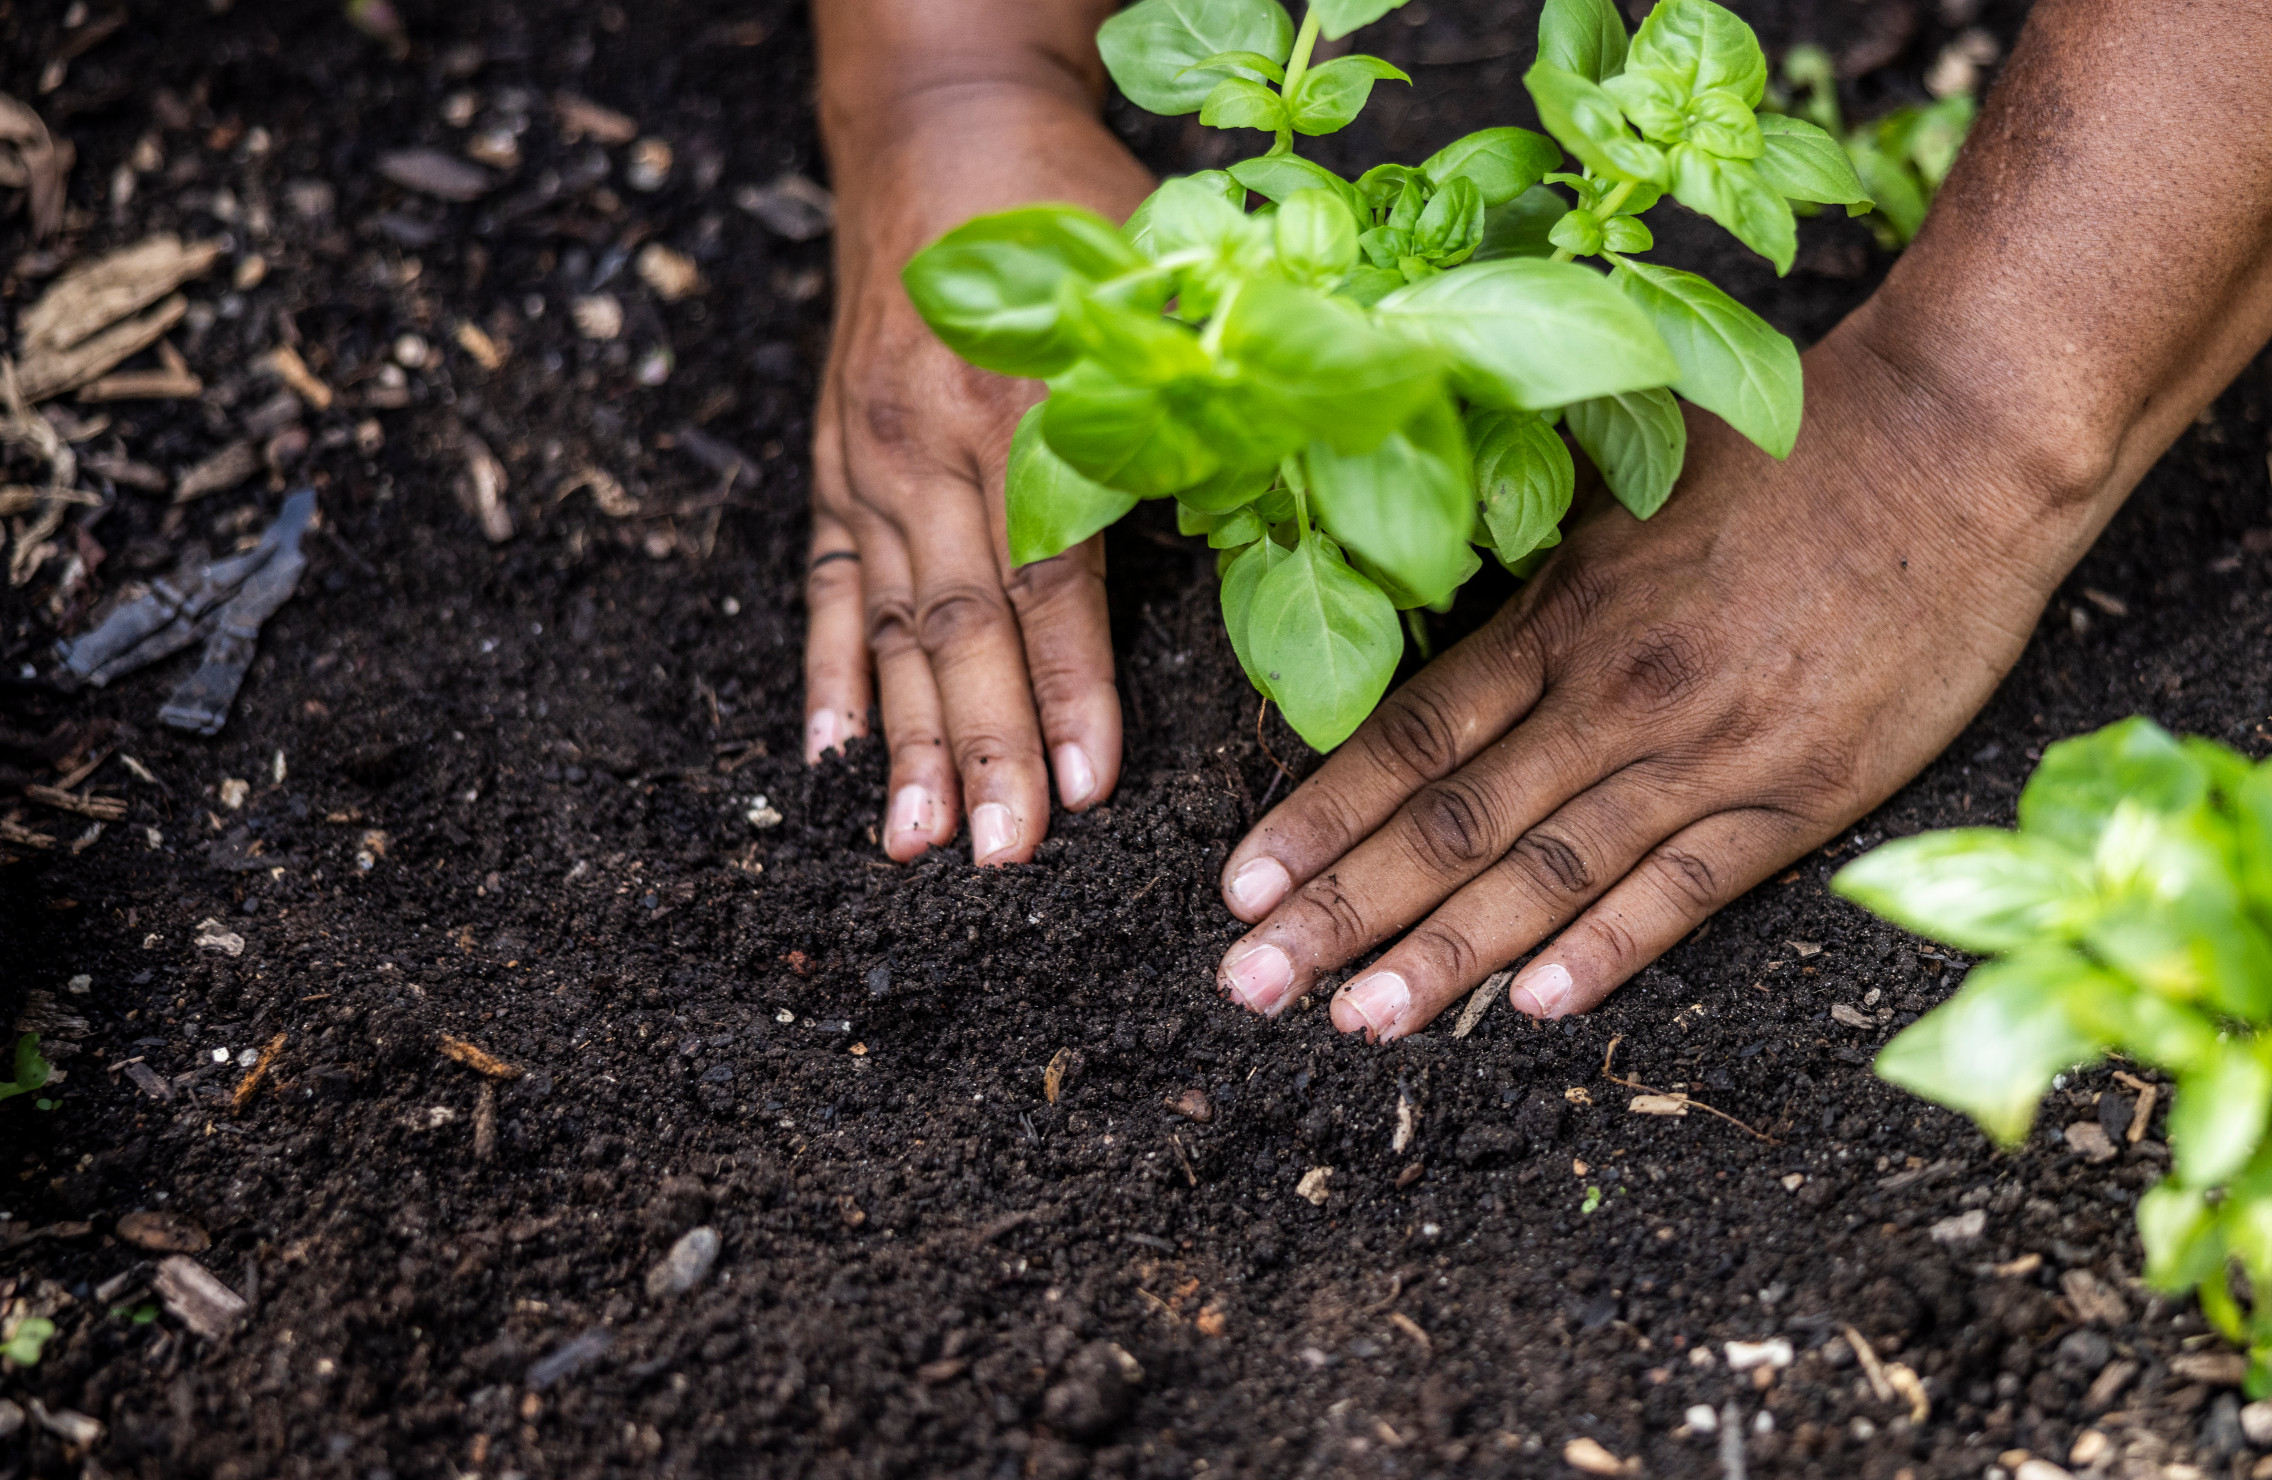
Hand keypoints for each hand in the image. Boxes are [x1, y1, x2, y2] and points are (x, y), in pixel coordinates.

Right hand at [803, 80, 1150, 861]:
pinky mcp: (835, 456)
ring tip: (915, 839)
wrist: (936, 118)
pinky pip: (827, 581)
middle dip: (984, 748)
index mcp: (1028, 402)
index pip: (1052, 576)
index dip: (1071, 686)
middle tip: (1001, 855)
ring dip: (904, 737)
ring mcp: (869, 451)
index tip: (1090, 787)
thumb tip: (1278, 524)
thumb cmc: (1073, 202)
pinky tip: (825, 754)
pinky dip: (825, 670)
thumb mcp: (1162, 279)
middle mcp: (930, 437)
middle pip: (961, 622)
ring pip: (891, 620)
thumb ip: (1204, 403)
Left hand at [1208, 324, 2111, 1038]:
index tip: (1238, 889)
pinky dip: (1608, 949)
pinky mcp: (1799, 794)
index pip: (1408, 737)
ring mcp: (1706, 751)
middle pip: (1450, 821)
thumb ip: (1531, 555)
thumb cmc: (1791, 447)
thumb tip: (1425, 577)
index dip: (1318, 818)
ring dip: (1447, 955)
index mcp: (1563, 611)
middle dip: (1340, 912)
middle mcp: (1614, 691)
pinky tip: (1536, 1007)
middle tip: (1250, 985)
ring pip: (1548, 871)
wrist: (1956, 448)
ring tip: (1359, 1021)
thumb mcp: (1628, 479)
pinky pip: (1685, 890)